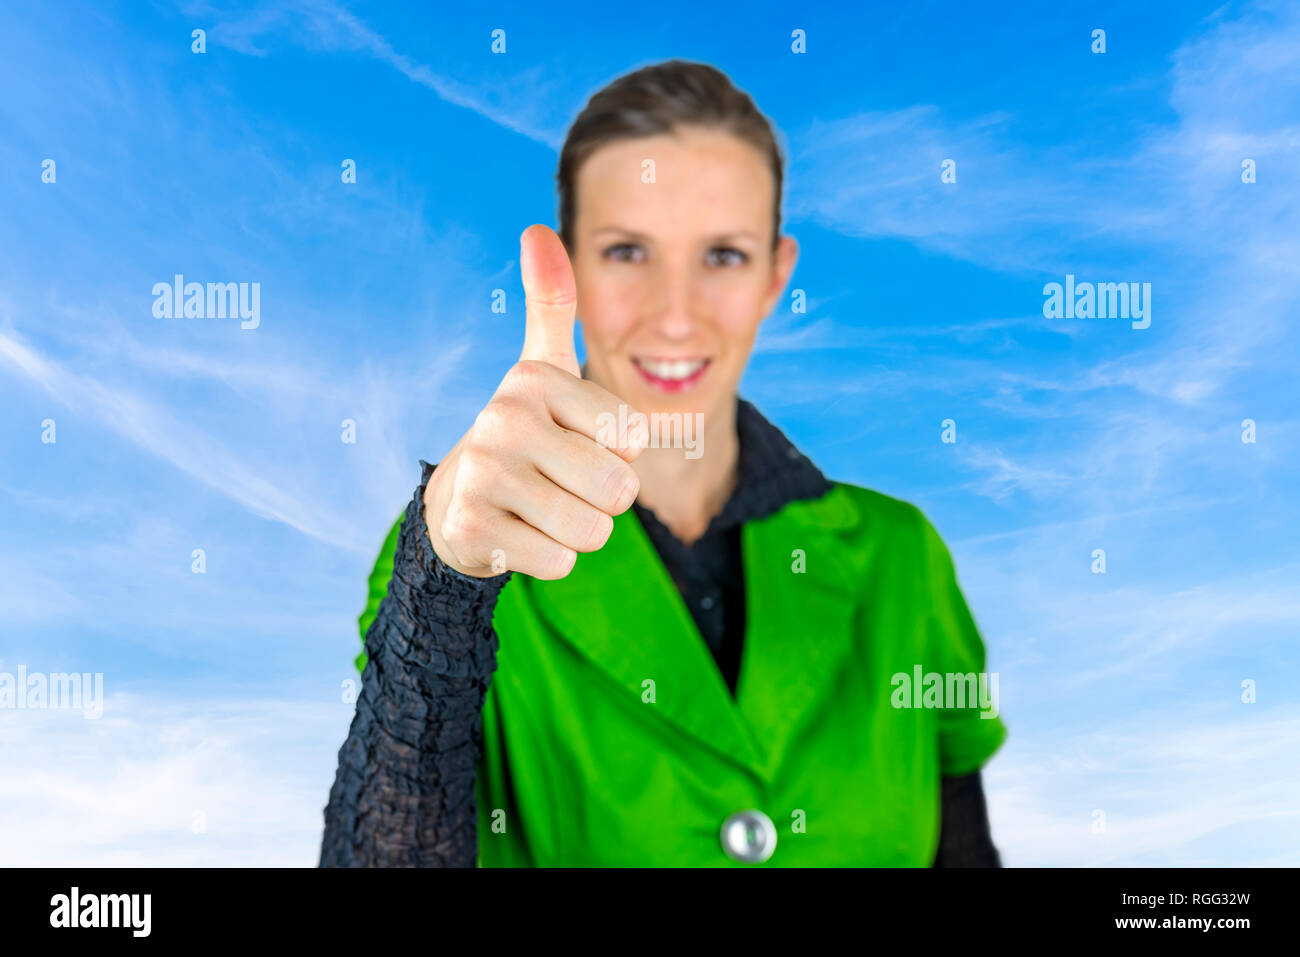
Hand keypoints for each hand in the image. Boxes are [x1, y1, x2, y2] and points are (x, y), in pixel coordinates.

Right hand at [422, 224, 647, 578]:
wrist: (459, 503)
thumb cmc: (525, 433)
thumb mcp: (544, 369)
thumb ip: (553, 303)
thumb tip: (537, 228)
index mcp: (535, 379)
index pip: (632, 435)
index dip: (616, 450)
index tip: (575, 440)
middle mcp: (503, 418)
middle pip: (617, 487)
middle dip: (603, 500)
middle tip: (562, 483)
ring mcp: (483, 475)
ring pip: (592, 530)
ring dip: (578, 532)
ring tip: (540, 508)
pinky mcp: (472, 530)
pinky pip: (559, 562)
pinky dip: (548, 558)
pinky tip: (518, 533)